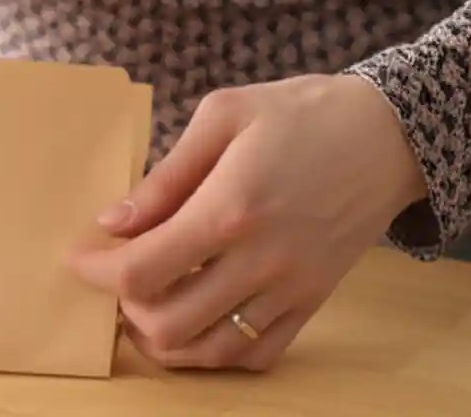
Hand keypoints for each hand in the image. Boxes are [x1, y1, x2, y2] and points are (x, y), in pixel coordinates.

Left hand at [70, 74, 426, 371]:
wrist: (390, 134)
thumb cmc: (301, 113)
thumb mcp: (224, 116)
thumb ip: (166, 175)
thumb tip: (115, 221)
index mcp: (230, 208)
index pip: (141, 269)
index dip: (96, 271)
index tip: (80, 256)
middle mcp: (261, 260)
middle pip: (168, 323)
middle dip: (124, 308)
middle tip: (116, 277)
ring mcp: (291, 288)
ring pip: (209, 350)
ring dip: (163, 338)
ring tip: (146, 304)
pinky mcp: (314, 301)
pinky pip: (257, 355)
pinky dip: (215, 352)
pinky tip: (196, 322)